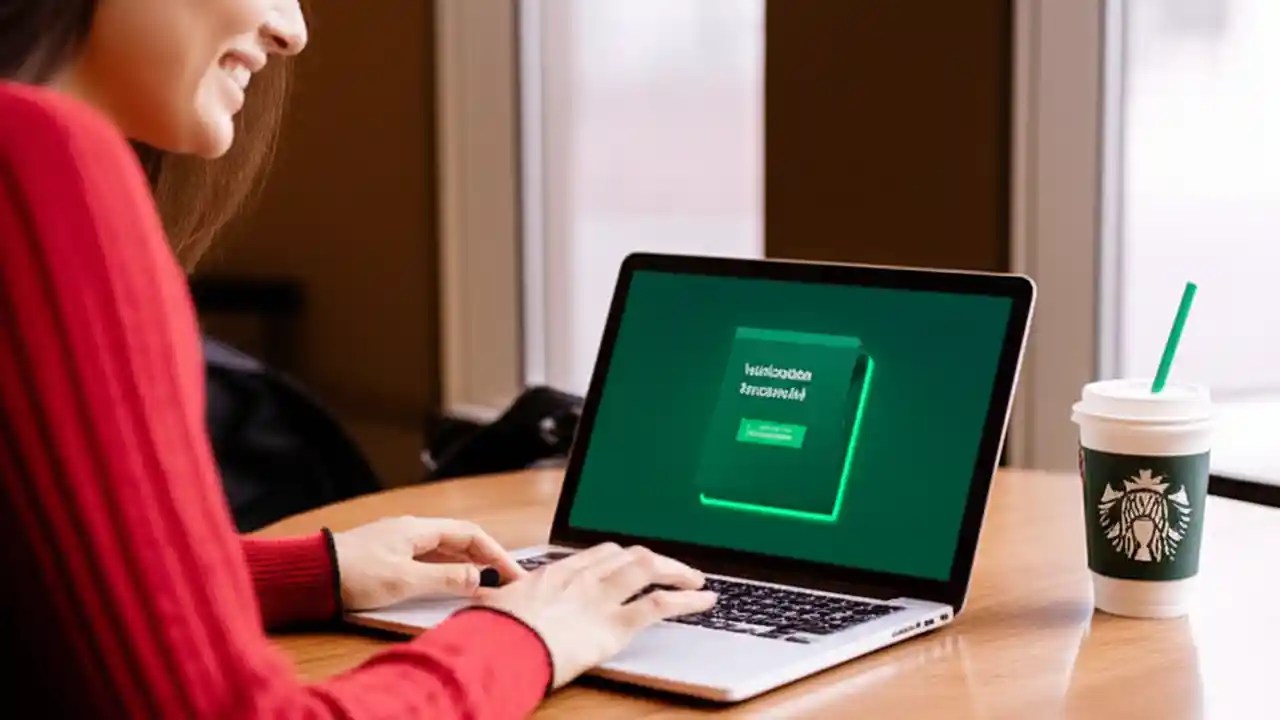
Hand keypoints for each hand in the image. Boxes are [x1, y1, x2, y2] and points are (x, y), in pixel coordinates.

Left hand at [332, 517, 525, 610]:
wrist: (310, 576)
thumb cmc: (355, 575)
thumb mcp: (406, 580)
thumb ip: (445, 578)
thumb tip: (479, 577)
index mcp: (418, 528)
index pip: (470, 534)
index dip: (496, 553)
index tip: (514, 574)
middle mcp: (411, 529)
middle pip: (459, 540)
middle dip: (485, 559)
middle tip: (504, 581)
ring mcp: (397, 542)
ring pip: (443, 550)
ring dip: (465, 565)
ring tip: (483, 585)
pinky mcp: (386, 556)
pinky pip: (427, 559)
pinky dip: (445, 570)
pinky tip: (448, 585)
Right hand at [478, 543, 717, 687]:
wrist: (496, 648)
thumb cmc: (490, 634)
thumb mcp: (495, 611)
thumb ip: (506, 606)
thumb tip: (491, 610)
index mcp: (555, 573)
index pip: (600, 554)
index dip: (623, 556)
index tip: (633, 560)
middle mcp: (582, 578)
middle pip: (629, 555)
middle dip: (656, 559)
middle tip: (672, 568)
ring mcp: (600, 598)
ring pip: (650, 569)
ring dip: (678, 572)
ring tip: (696, 581)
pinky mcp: (614, 626)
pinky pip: (659, 605)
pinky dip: (687, 600)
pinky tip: (704, 601)